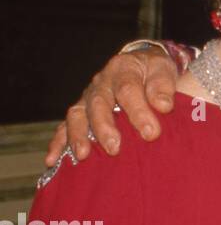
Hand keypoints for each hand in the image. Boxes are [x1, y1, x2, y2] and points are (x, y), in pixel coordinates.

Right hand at [45, 48, 179, 165]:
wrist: (140, 64)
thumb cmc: (154, 71)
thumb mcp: (163, 69)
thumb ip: (163, 86)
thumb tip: (164, 106)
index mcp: (123, 69)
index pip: (128, 89)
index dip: (138, 112)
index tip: (151, 133)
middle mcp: (101, 82)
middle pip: (99, 104)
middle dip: (105, 127)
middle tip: (115, 148)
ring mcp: (88, 97)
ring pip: (78, 115)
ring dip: (78, 135)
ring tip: (83, 155)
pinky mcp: (81, 111)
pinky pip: (64, 125)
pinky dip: (58, 142)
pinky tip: (53, 160)